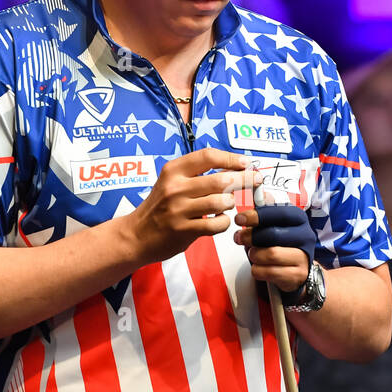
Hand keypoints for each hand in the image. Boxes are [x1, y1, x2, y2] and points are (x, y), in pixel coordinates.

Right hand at [125, 147, 248, 262]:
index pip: (208, 156)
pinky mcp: (183, 230)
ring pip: (221, 202)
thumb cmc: (159, 207)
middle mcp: (175, 187)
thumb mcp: (172, 182)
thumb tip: (234, 167)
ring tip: (227, 204)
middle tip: (255, 181)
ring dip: (230, 203)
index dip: (232, 158)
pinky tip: (219, 219)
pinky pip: (216, 224)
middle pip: (221, 179)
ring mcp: (179, 210)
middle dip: (243, 180)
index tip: (246, 162)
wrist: (136, 235)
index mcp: (173, 170)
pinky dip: (224, 222)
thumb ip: (197, 175)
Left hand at [233, 204, 315, 296]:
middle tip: (239, 238)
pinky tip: (259, 267)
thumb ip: (261, 220)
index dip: (258, 216)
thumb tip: (243, 216)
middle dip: (251, 237)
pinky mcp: (297, 275)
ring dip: (255, 255)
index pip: (280, 213)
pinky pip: (270, 272)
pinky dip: (258, 270)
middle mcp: (305, 236)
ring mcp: (303, 257)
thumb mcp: (274, 227)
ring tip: (253, 254)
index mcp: (299, 220)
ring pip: (271, 255)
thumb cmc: (281, 245)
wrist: (296, 269)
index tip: (239, 218)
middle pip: (273, 234)